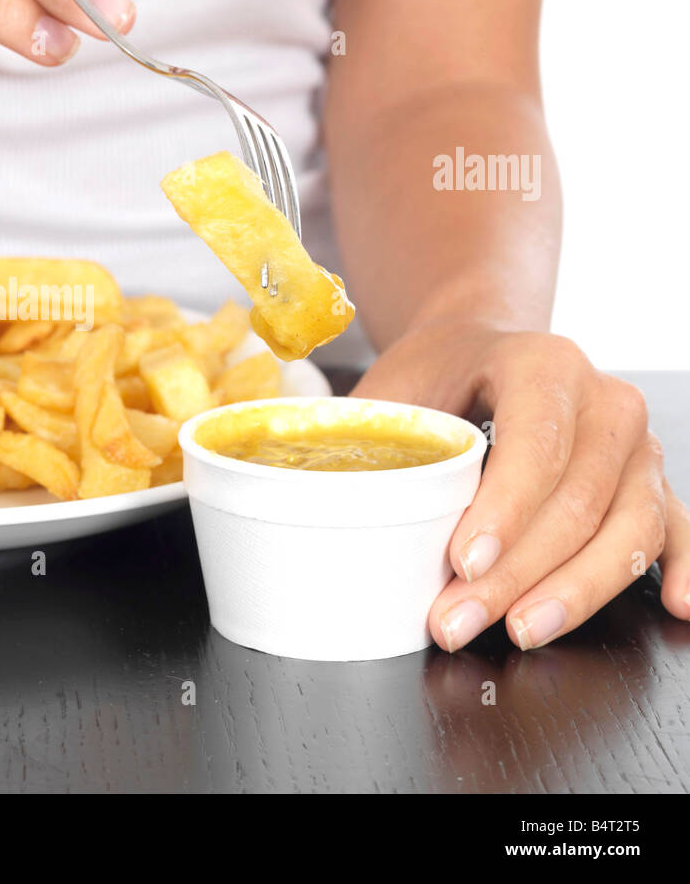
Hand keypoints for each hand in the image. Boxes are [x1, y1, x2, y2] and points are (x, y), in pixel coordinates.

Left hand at [351, 321, 689, 650]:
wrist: (479, 345)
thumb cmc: (437, 372)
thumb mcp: (394, 388)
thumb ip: (371, 439)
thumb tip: (322, 498)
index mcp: (543, 364)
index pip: (537, 443)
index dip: (504, 511)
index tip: (464, 563)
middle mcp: (605, 401)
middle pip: (580, 499)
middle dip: (519, 573)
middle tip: (458, 620)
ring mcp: (636, 445)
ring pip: (630, 527)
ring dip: (575, 591)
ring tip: (522, 630)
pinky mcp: (650, 482)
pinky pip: (677, 529)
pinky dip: (681, 569)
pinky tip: (676, 606)